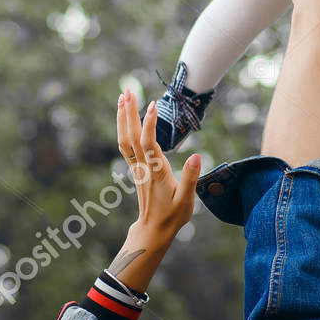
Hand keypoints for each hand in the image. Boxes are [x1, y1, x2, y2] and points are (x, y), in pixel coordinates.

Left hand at [116, 89, 200, 243]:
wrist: (154, 229)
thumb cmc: (172, 215)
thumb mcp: (186, 199)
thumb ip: (190, 178)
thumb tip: (196, 156)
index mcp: (156, 171)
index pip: (149, 143)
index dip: (150, 124)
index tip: (153, 105)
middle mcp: (143, 166)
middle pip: (131, 135)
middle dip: (129, 112)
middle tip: (128, 90)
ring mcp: (137, 167)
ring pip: (125, 139)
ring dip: (123, 117)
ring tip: (123, 97)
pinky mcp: (136, 168)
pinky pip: (126, 145)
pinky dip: (124, 128)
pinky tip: (125, 118)